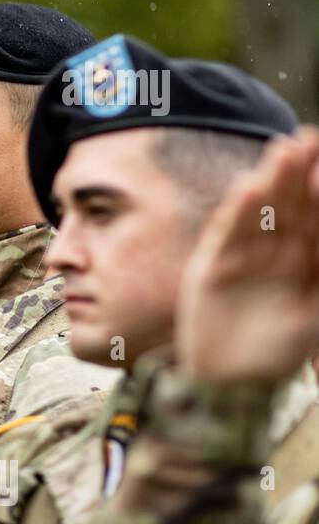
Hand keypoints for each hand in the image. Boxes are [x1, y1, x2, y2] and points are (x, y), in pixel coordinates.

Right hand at [177, 128, 318, 383]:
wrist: (228, 383)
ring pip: (262, 212)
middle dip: (300, 173)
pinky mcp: (214, 264)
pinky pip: (228, 232)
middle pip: (294, 206)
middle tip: (306, 140)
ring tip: (281, 153)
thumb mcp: (314, 316)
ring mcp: (247, 256)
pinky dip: (236, 211)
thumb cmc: (279, 353)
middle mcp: (282, 252)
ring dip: (271, 182)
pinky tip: (246, 187)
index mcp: (312, 262)